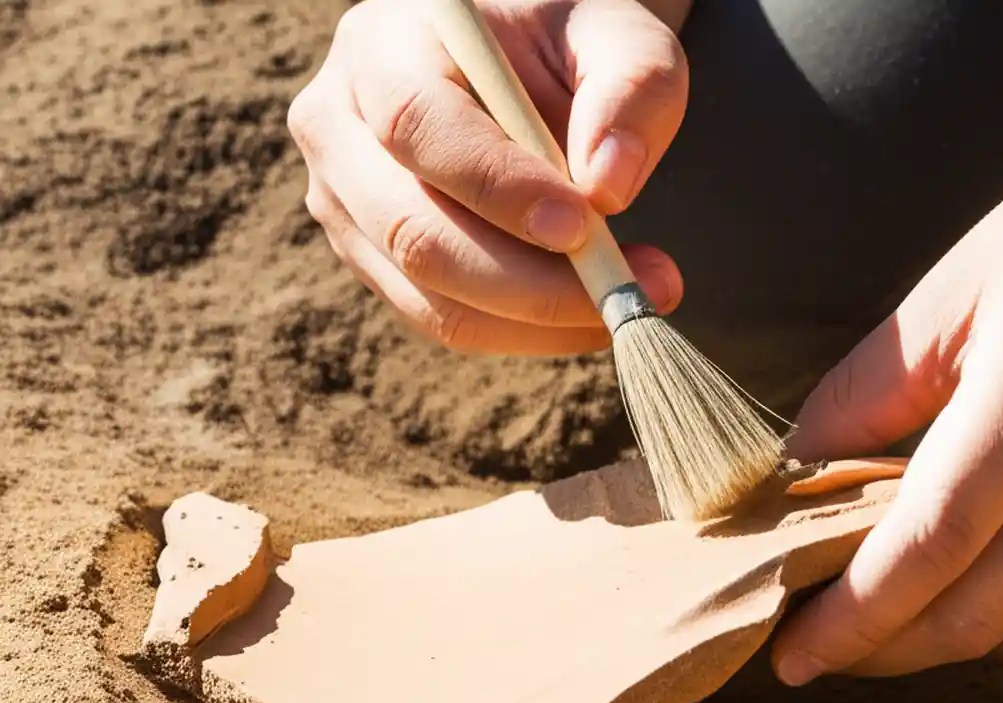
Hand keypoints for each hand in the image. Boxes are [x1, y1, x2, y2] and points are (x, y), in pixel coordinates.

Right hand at [287, 0, 687, 353]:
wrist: (522, 67)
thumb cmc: (567, 42)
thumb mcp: (617, 36)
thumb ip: (629, 91)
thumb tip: (607, 187)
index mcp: (385, 45)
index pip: (418, 125)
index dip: (497, 187)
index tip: (583, 227)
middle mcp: (339, 127)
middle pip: (411, 232)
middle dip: (529, 283)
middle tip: (627, 292)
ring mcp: (345, 203)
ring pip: (429, 297)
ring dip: (537, 320)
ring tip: (625, 300)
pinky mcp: (374, 260)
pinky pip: (445, 319)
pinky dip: (524, 331)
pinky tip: (587, 310)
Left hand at [772, 62, 1002, 681]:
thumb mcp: (969, 274)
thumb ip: (877, 379)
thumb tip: (801, 461)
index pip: (934, 537)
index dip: (854, 612)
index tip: (793, 652)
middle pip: (983, 606)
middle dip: (887, 647)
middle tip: (825, 645)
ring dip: (951, 643)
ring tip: (889, 622)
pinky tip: (979, 594)